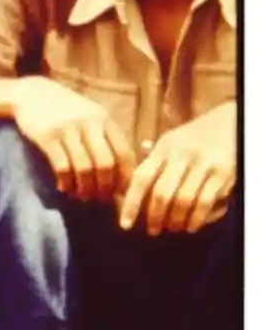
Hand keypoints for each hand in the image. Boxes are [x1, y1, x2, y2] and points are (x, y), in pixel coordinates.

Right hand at [12, 76, 135, 202]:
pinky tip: (63, 187)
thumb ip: (106, 137)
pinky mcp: (47, 136)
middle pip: (105, 164)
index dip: (124, 178)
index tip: (119, 192)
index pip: (124, 154)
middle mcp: (89, 123)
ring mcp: (67, 129)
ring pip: (84, 168)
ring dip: (84, 188)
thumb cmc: (65, 109)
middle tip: (99, 198)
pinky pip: (62, 166)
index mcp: (104, 120)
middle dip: (104, 187)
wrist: (30, 94)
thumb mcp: (90, 116)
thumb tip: (121, 172)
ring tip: (81, 196)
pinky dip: (65, 182)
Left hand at [119, 103, 234, 235]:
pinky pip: (204, 202)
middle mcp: (181, 156)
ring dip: (175, 221)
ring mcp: (202, 165)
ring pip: (183, 201)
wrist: (228, 123)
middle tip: (152, 230)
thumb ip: (151, 161)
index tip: (125, 224)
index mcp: (163, 148)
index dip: (131, 203)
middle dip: (154, 217)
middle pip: (161, 194)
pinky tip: (190, 226)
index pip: (141, 178)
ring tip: (172, 228)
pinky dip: (195, 219)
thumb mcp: (169, 142)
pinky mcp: (222, 173)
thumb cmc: (194, 137)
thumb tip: (127, 183)